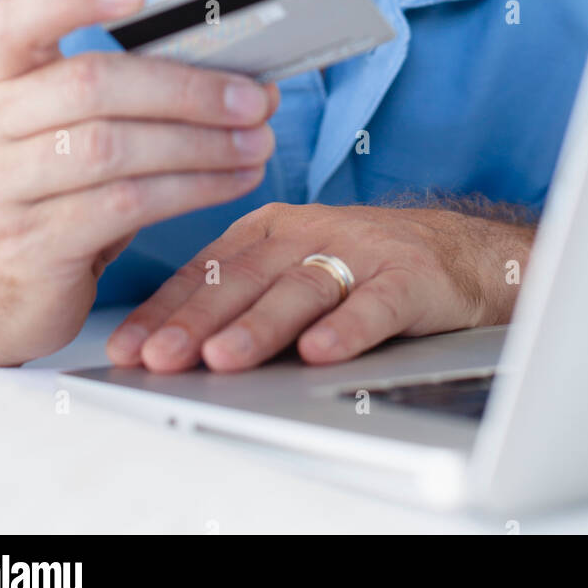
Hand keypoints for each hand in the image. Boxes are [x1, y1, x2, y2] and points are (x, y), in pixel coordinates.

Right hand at [0, 0, 278, 365]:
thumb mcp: (84, 133)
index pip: (19, 19)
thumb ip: (146, 98)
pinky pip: (124, 205)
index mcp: (6, 79)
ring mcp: (3, 187)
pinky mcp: (32, 245)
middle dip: (187, 89)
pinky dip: (192, 189)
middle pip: (91, 85)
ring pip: (112, 148)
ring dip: (202, 144)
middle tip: (254, 98)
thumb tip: (249, 81)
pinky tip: (234, 182)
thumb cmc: (62, 194)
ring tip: (259, 143)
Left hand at [106, 201, 533, 371]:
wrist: (458, 254)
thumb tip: (164, 347)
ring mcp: (360, 252)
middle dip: (197, 321)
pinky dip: (346, 329)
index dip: (165, 308)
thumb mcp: (291, 268)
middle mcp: (310, 232)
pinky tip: (320, 353)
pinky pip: (373, 304)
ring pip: (301, 288)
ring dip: (260, 326)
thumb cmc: (360, 266)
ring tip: (225, 358)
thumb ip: (238, 298)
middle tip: (160, 356)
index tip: (128, 346)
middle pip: (246, 278)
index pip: (207, 268)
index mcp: (271, 228)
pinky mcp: (408, 276)